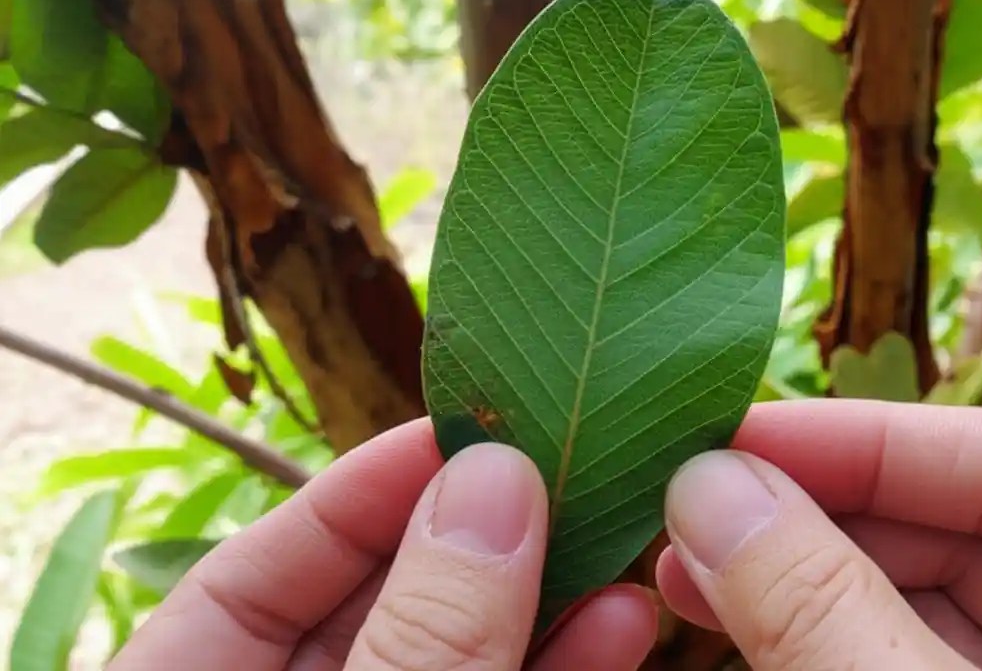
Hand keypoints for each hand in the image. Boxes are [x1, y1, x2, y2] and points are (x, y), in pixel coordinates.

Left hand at [109, 420, 656, 670]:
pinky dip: (563, 669)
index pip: (264, 566)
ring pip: (465, 654)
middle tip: (573, 461)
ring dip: (549, 600)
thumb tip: (492, 484)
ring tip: (625, 531)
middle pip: (386, 601)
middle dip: (484, 536)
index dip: (362, 487)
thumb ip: (417, 636)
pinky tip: (621, 624)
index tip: (462, 427)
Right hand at [657, 400, 981, 669]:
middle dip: (811, 516)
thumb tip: (708, 491)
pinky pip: (897, 666)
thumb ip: (837, 618)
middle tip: (685, 507)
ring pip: (913, 606)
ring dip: (792, 581)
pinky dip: (814, 644)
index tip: (735, 435)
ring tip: (683, 567)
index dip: (870, 439)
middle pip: (957, 533)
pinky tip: (734, 618)